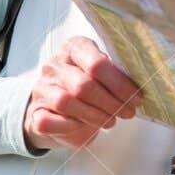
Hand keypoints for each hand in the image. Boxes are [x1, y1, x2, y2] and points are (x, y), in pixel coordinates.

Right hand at [22, 36, 140, 150]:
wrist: (54, 108)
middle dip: (111, 102)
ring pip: (68, 101)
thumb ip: (114, 73)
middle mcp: (55, 64)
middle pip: (84, 85)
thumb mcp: (99, 74)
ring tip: (111, 121)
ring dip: (96, 115)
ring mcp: (42, 87)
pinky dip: (72, 126)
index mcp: (74, 48)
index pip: (97, 63)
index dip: (120, 83)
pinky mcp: (35, 112)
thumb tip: (139, 82)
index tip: (136, 97)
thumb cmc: (84, 88)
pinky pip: (52, 121)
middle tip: (127, 112)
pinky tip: (85, 126)